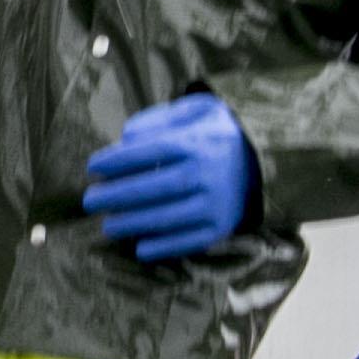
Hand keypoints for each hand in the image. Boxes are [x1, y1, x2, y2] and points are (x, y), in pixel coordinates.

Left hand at [83, 91, 251, 261]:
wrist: (268, 157)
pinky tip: (140, 248)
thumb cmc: (218, 131)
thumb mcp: (195, 110)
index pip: (154, 150)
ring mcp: (219, 203)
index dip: (120, 159)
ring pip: (171, 217)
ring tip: (107, 226)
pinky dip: (165, 247)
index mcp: (201, 142)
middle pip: (158, 186)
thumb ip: (160, 119)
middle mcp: (211, 174)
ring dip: (135, 224)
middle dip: (119, 195)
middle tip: (90, 200)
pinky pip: (192, 240)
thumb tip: (125, 137)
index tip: (93, 166)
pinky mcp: (224, 226)